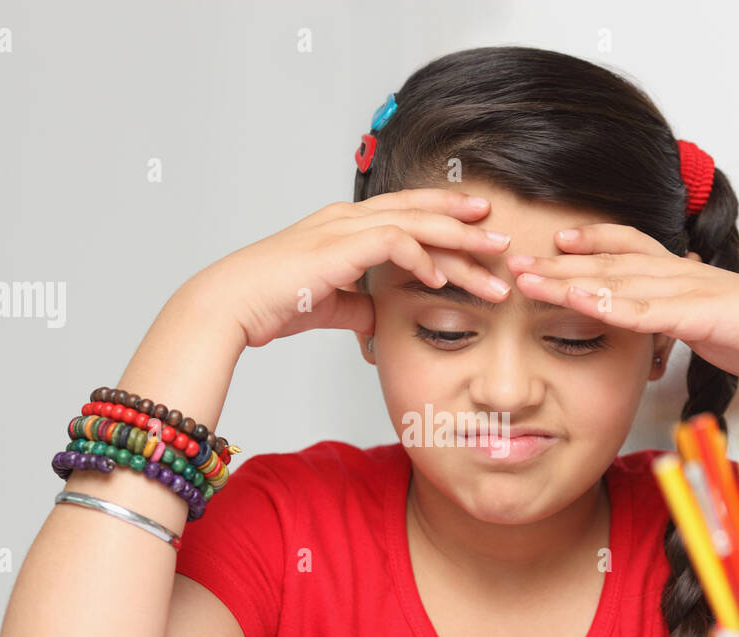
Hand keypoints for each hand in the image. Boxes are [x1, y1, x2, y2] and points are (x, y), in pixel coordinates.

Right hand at [186, 189, 514, 348]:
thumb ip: (360, 307)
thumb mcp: (330, 305)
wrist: (233, 305)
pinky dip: (423, 258)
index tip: (481, 228)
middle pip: (421, 211)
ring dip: (460, 243)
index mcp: (346, 226)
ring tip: (494, 260)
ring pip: (417, 224)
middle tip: (505, 238)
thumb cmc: (272, 304)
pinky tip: (443, 279)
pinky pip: (394, 242)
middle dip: (467, 223)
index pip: (408, 213)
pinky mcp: (339, 245)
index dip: (447, 216)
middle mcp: (348, 218)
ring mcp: (344, 227)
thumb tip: (381, 322)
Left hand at [505, 223, 738, 384]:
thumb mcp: (711, 322)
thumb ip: (682, 319)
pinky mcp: (690, 316)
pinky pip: (640, 310)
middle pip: (606, 263)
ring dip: (567, 280)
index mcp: (682, 274)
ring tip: (527, 279)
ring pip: (614, 282)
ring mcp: (682, 292)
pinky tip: (576, 302)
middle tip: (517, 258)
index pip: (629, 248)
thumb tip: (666, 323)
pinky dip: (606, 306)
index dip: (592, 241)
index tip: (560, 240)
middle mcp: (676, 274)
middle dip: (559, 262)